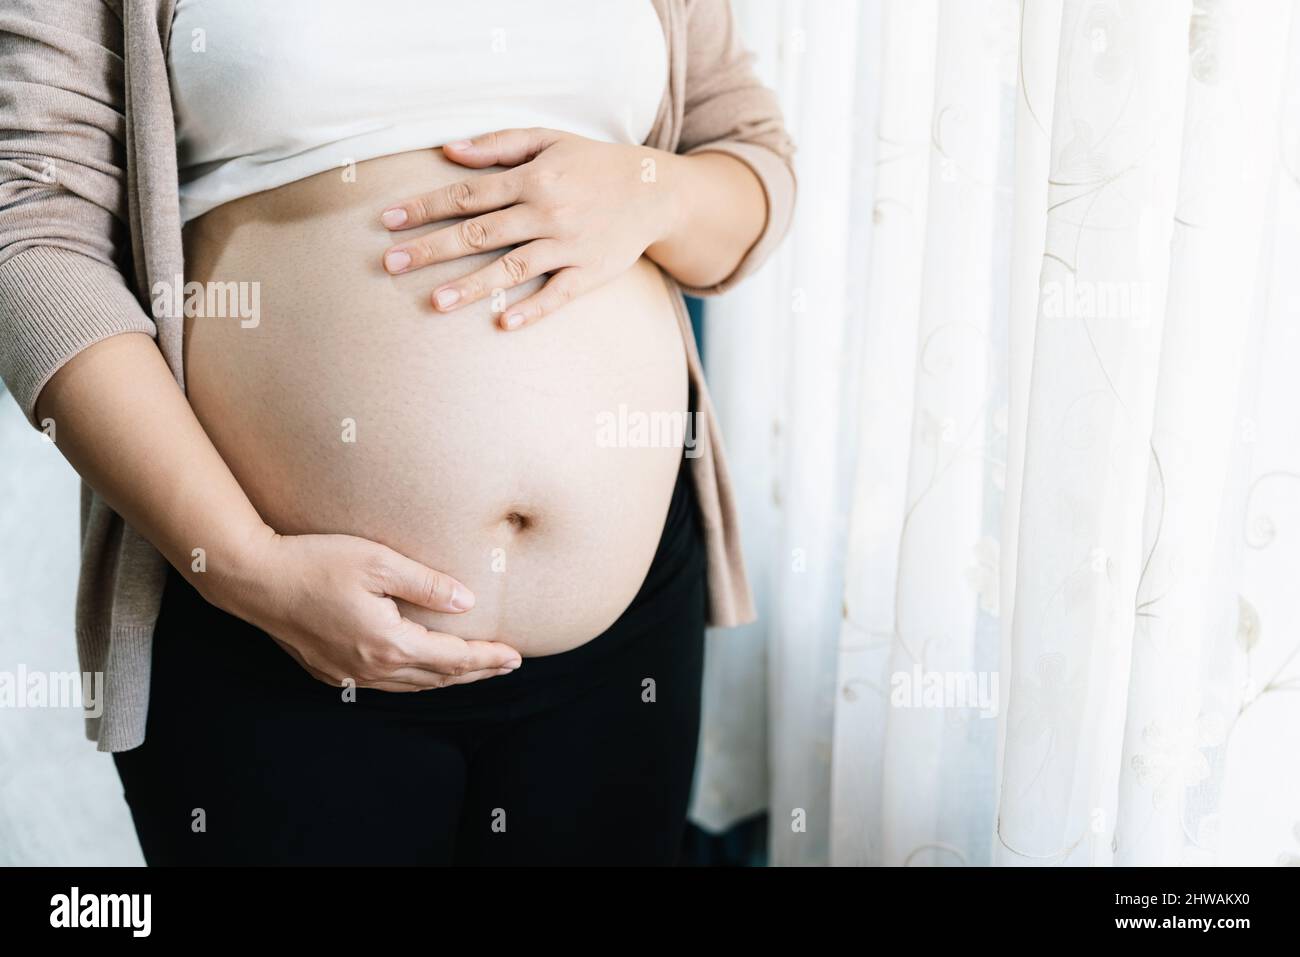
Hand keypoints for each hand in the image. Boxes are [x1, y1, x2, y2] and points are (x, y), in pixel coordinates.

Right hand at [208, 527, 521, 690]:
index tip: (516, 656)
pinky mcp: (330, 671)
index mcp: (388, 644)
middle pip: (437, 678)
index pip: (453, 659)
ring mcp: (348, 675)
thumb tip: (467, 603)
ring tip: (474, 669)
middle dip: (476, 673)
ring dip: (446, 678)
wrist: (253, 579)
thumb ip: (426, 583)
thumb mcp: (378, 562)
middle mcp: (371, 669)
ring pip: (411, 685)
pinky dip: (414, 678)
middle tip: (507, 665)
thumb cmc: (316, 561)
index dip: (487, 659)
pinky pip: (385, 683)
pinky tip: (421, 668)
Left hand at [378, 128, 678, 329]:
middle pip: (479, 232)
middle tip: (391, 264)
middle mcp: (546, 212)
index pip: (467, 194)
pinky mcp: (590, 273)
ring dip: (472, 286)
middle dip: (432, 248)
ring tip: (435, 302)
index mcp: (532, 178)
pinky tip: (503, 323)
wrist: (654, 191)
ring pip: (512, 267)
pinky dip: (532, 309)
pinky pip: (557, 294)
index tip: (387, 222)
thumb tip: (447, 151)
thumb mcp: (548, 139)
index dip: (424, 206)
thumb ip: (497, 145)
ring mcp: (568, 245)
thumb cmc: (593, 163)